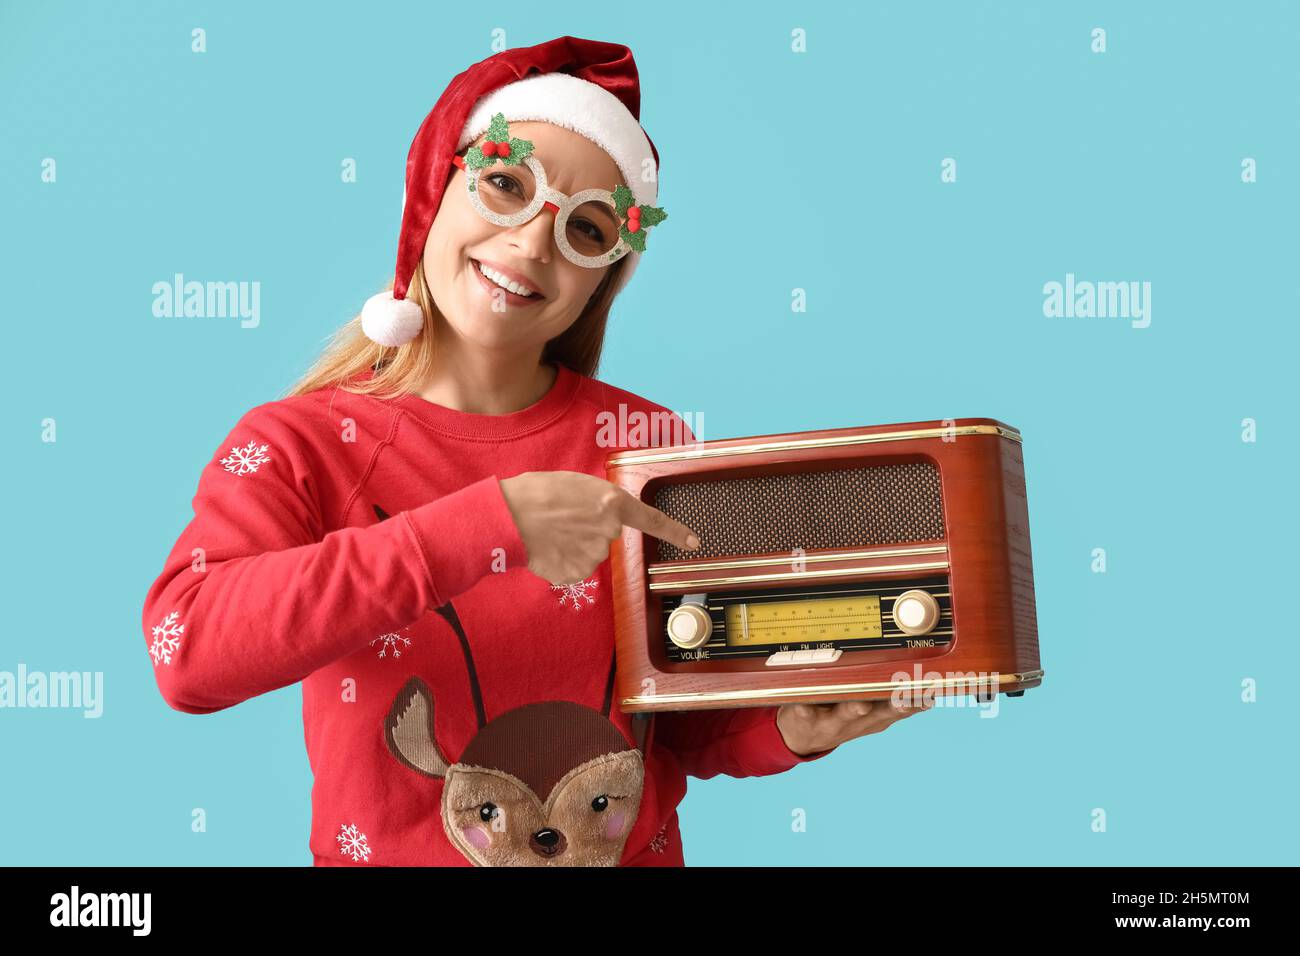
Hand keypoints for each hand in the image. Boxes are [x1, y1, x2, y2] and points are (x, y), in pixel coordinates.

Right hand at [499, 471, 699, 584]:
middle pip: (607, 534)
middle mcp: (609, 531)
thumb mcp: (577, 485)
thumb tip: (603, 515)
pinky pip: (575, 567)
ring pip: (590, 552)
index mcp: (612, 503)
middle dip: (589, 529)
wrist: (508, 516)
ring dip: (575, 544)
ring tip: (551, 531)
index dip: (674, 531)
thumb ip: (600, 502)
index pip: (651, 520)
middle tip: (563, 517)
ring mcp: (593, 555)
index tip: (694, 542)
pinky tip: (547, 549)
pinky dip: (563, 560)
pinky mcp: (576, 573)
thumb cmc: (538, 492)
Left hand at [776, 697, 933, 755]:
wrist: (799, 739)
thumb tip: (927, 698)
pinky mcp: (804, 719)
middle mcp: (855, 722)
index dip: (912, 705)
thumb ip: (893, 706)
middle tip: (903, 700)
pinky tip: (802, 705)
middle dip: (890, 708)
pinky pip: (804, 714)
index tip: (928, 695)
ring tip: (861, 704)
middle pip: (875, 715)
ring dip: (852, 711)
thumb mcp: (869, 718)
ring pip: (843, 716)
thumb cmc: (839, 718)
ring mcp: (830, 722)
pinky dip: (803, 710)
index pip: (897, 711)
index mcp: (872, 719)